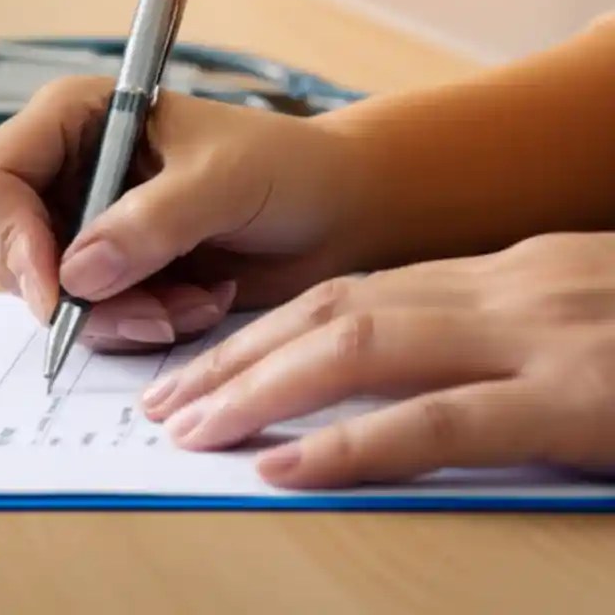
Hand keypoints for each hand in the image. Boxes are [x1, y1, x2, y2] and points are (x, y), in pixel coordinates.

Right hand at [0, 76, 368, 350]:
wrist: (336, 213)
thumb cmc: (287, 169)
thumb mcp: (223, 182)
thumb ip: (150, 223)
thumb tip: (76, 275)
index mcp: (75, 119)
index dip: (14, 237)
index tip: (57, 294)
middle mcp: (67, 173)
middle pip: (11, 250)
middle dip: (78, 297)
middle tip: (152, 314)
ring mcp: (85, 228)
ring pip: (52, 297)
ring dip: (121, 316)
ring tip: (192, 302)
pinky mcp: (111, 275)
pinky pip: (92, 321)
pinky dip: (143, 324)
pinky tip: (197, 303)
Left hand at [143, 232, 614, 488]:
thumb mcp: (581, 318)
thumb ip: (498, 335)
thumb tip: (407, 377)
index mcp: (509, 274)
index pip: (357, 291)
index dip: (267, 328)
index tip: (206, 363)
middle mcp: (510, 289)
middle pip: (336, 310)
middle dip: (237, 356)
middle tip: (167, 401)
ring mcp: (541, 337)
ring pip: (361, 347)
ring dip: (260, 386)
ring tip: (190, 428)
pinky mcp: (575, 398)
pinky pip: (435, 421)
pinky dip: (348, 444)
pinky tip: (283, 468)